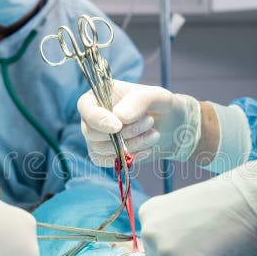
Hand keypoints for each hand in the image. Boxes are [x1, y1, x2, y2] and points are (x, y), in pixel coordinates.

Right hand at [77, 81, 200, 166]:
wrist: (171, 127)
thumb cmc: (161, 106)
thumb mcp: (156, 96)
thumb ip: (138, 100)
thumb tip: (119, 117)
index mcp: (100, 94)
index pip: (85, 106)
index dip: (98, 119)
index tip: (118, 126)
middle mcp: (93, 116)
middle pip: (91, 132)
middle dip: (123, 132)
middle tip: (150, 122)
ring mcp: (96, 137)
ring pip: (100, 148)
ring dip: (131, 144)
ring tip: (154, 134)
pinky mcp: (103, 154)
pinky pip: (107, 161)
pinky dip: (129, 157)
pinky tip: (147, 148)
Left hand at [140, 151, 256, 255]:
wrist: (256, 200)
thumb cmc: (230, 202)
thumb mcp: (187, 211)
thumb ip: (175, 234)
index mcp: (149, 215)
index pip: (156, 252)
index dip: (182, 254)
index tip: (200, 240)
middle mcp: (150, 235)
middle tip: (214, 251)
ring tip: (223, 253)